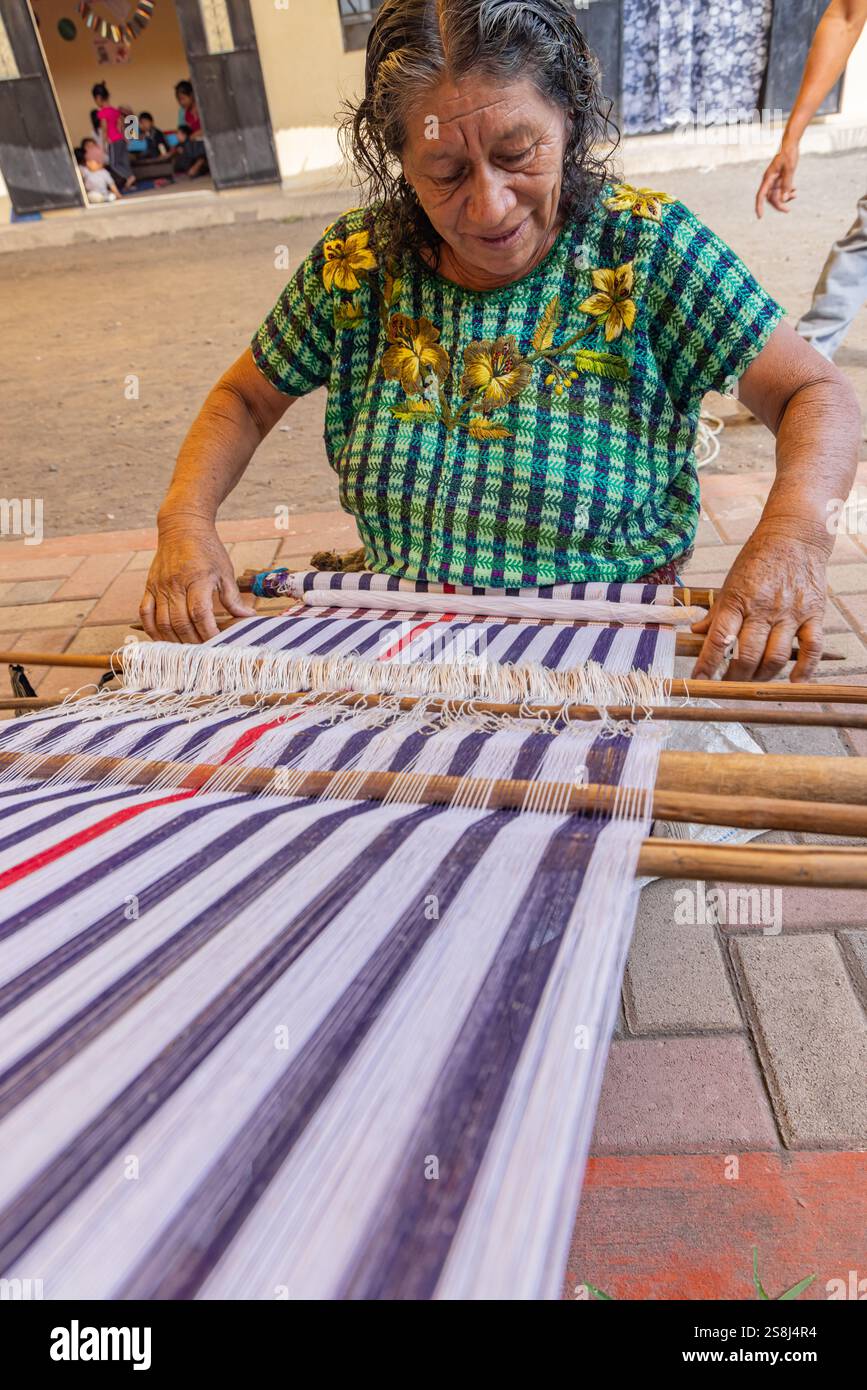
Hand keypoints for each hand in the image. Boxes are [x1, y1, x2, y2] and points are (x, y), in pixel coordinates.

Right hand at [140, 516, 255, 642]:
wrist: (181, 527)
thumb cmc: (207, 549)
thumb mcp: (225, 571)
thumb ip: (233, 598)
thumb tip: (248, 618)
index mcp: (197, 579)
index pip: (200, 613)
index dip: (209, 632)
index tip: (218, 644)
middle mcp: (175, 584)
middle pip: (180, 622)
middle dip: (193, 642)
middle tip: (204, 653)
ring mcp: (159, 586)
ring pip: (162, 622)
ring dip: (173, 641)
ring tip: (186, 651)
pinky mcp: (149, 587)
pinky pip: (145, 613)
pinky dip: (152, 630)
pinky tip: (163, 640)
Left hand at [690, 527, 828, 681]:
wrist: (794, 535)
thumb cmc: (758, 559)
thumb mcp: (730, 581)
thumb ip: (717, 610)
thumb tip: (697, 633)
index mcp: (738, 600)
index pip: (719, 639)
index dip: (708, 664)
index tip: (700, 680)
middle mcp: (764, 608)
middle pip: (747, 655)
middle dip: (735, 677)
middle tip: (729, 683)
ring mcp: (790, 613)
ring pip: (775, 657)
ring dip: (762, 676)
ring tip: (753, 680)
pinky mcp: (814, 614)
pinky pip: (812, 648)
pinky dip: (804, 669)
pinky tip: (794, 681)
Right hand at [756, 143, 798, 217]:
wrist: (791, 144)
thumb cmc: (789, 154)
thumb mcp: (789, 170)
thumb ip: (786, 184)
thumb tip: (784, 199)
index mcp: (768, 178)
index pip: (761, 196)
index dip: (759, 207)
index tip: (760, 217)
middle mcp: (769, 180)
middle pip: (770, 198)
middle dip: (779, 204)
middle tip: (788, 210)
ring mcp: (774, 179)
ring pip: (777, 194)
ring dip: (785, 198)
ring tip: (795, 195)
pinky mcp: (780, 177)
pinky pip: (782, 189)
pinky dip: (788, 191)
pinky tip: (795, 190)